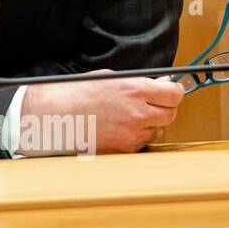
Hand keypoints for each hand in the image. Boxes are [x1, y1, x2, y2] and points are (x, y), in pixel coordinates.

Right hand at [19, 70, 183, 154]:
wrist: (54, 116)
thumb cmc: (75, 93)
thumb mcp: (109, 78)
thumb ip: (139, 82)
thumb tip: (161, 84)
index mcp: (133, 89)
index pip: (174, 94)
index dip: (173, 91)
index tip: (170, 90)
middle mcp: (137, 112)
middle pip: (171, 113)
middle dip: (165, 107)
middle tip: (152, 103)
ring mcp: (132, 133)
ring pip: (158, 130)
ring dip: (151, 123)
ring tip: (129, 117)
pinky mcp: (125, 149)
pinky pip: (143, 142)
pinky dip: (137, 136)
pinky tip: (120, 128)